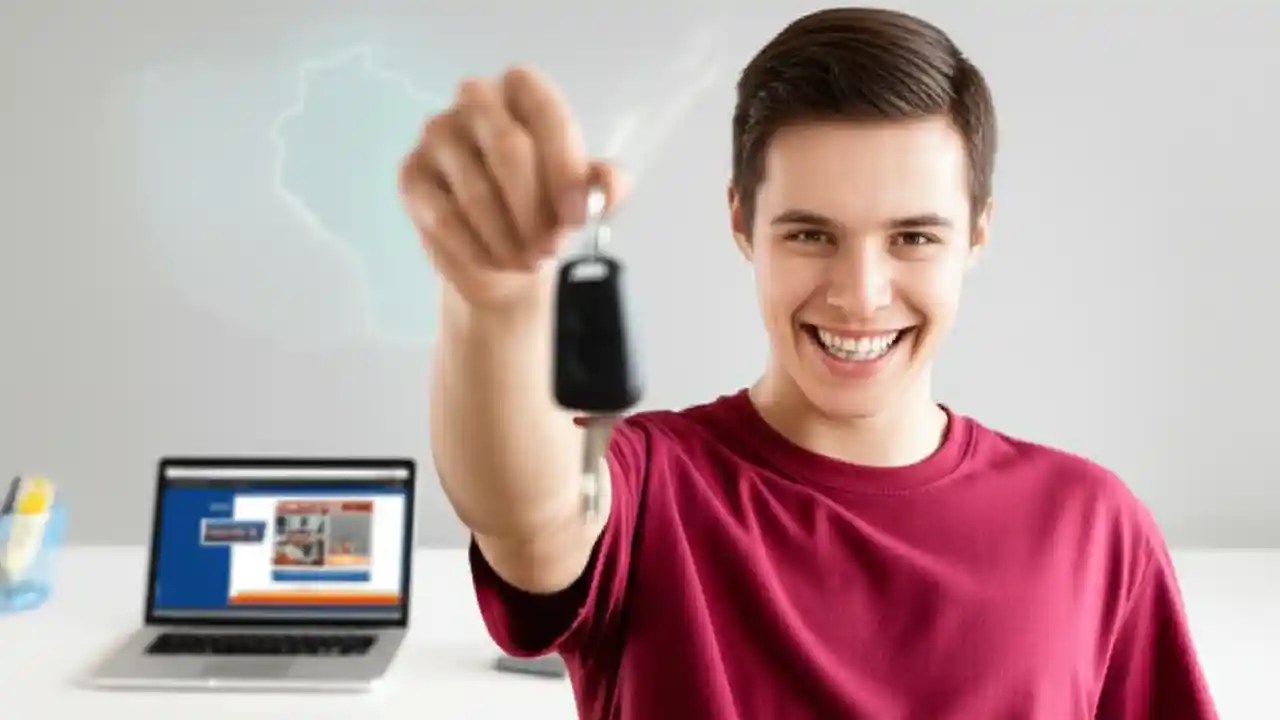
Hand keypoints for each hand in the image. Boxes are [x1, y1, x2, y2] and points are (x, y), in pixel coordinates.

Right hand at [399, 66, 628, 310]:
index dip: (565, 170)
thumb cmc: (547, 209)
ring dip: (508, 238)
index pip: (546, 114)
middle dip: (534, 210)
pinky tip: (495, 263)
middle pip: (509, 148)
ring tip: (527, 260)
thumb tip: (606, 185)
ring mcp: (438, 134)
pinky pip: (445, 218)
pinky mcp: (412, 175)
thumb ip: (605, 186)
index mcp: (523, 89)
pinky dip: (477, 250)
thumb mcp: (587, 198)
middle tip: (550, 248)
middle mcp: (475, 99)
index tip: (579, 218)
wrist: (506, 253)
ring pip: (477, 192)